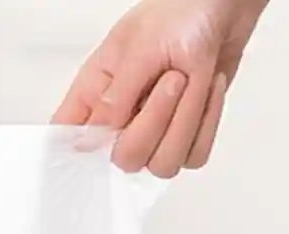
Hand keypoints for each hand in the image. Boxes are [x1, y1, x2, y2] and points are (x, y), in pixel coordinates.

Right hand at [53, 0, 267, 177]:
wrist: (222, 8)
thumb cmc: (175, 15)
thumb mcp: (140, 49)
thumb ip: (115, 97)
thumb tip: (93, 136)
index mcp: (94, 93)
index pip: (66, 134)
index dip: (73, 151)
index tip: (104, 137)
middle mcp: (120, 119)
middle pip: (126, 159)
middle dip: (155, 123)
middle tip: (172, 79)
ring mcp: (154, 132)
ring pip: (163, 164)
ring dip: (186, 121)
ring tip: (191, 80)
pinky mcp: (187, 136)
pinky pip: (195, 155)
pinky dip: (208, 122)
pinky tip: (209, 88)